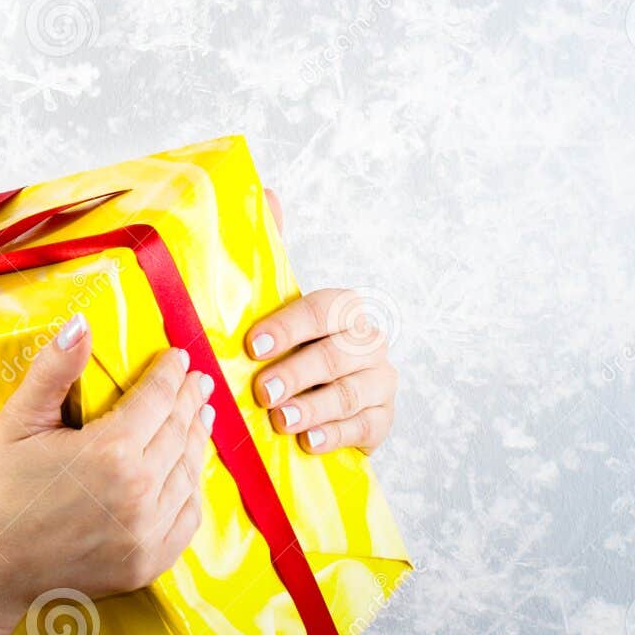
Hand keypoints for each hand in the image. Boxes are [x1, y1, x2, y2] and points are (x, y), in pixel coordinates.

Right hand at [0, 315, 213, 634]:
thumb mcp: (18, 421)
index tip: (178, 358)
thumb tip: (81, 323)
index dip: (170, 374)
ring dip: (197, 442)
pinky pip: (185, 519)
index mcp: (111, 451)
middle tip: (199, 382)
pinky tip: (188, 473)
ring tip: (199, 419)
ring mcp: (146, 533)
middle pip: (179, 433)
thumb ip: (55, 371)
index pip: (157, 399)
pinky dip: (192, 490)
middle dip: (190, 402)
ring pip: (188, 475)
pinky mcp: (147, 564)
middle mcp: (139, 493)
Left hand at [249, 188, 397, 454]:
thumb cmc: (292, 343)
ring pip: (350, 394)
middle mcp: (368, 341)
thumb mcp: (278, 301)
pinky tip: (308, 442)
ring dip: (313, 408)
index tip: (251, 346)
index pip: (321, 311)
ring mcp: (379, 381)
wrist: (318, 393)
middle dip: (298, 372)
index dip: (287, 327)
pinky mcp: (382, 420)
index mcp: (343, 308)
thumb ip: (273, 249)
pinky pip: (364, 428)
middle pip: (336, 355)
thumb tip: (268, 193)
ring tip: (281, 420)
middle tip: (262, 391)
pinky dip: (335, 435)